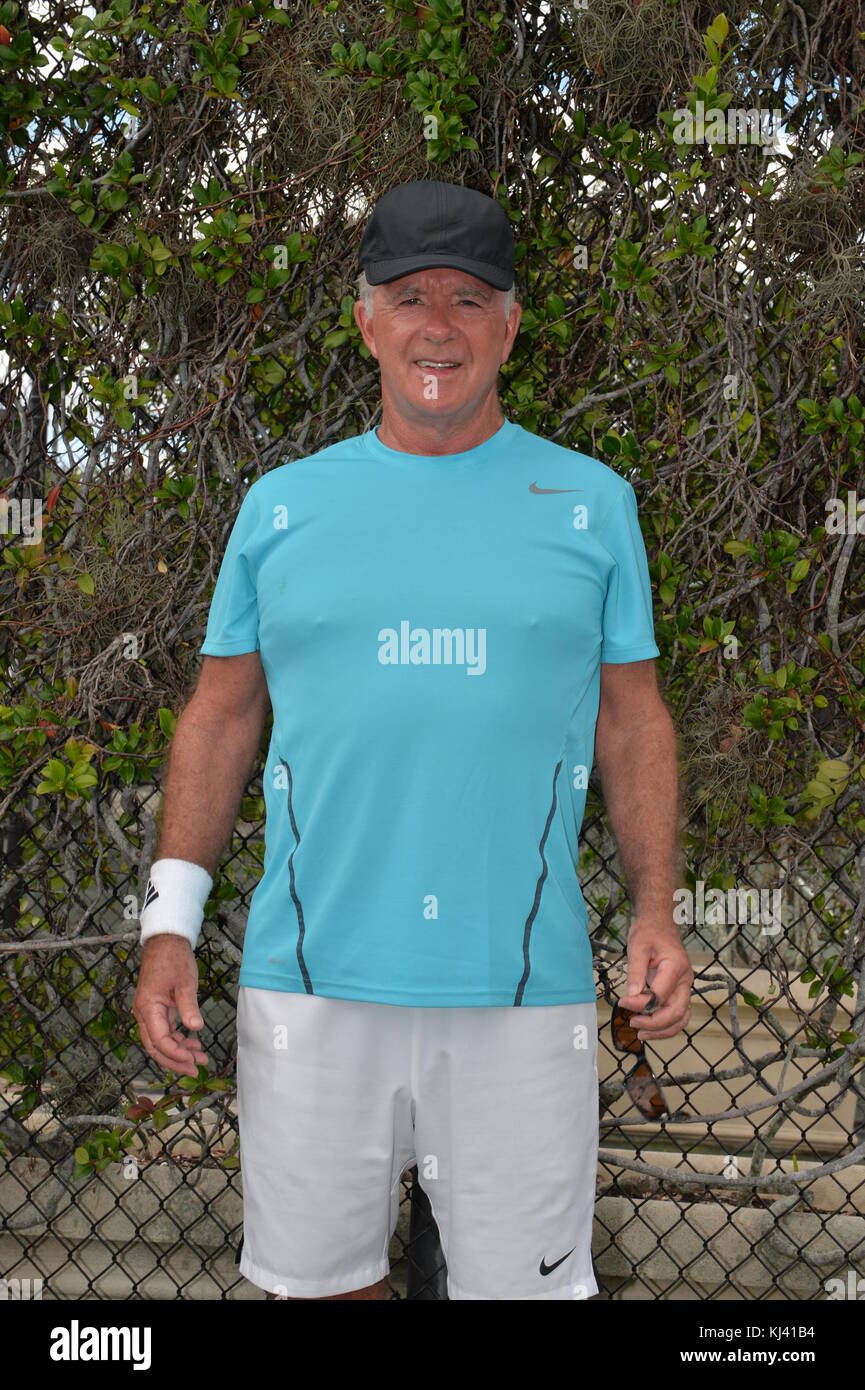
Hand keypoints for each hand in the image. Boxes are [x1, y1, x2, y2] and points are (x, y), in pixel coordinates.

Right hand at [132, 935, 208, 1077]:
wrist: (166, 941)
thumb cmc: (174, 959)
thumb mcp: (185, 983)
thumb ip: (189, 1008)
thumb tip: (196, 1030)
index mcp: (148, 1008)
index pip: (159, 1041)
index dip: (176, 1054)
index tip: (194, 1061)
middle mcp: (144, 1013)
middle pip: (155, 1047)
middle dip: (175, 1060)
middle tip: (196, 1068)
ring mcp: (148, 1011)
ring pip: (160, 1040)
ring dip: (178, 1051)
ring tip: (200, 1056)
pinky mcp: (155, 1008)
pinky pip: (163, 1030)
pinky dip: (177, 1039)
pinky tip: (192, 1042)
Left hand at [619, 916, 692, 1040]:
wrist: (658, 922)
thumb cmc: (648, 932)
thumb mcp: (637, 947)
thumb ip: (635, 973)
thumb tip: (632, 997)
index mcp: (676, 967)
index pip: (659, 996)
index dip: (640, 1004)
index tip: (622, 1002)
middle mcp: (684, 979)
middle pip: (676, 1012)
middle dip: (654, 1024)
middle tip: (633, 1023)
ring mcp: (684, 986)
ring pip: (681, 1018)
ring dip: (662, 1030)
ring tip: (641, 1033)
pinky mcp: (679, 990)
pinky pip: (678, 1014)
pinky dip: (666, 1025)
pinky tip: (649, 1027)